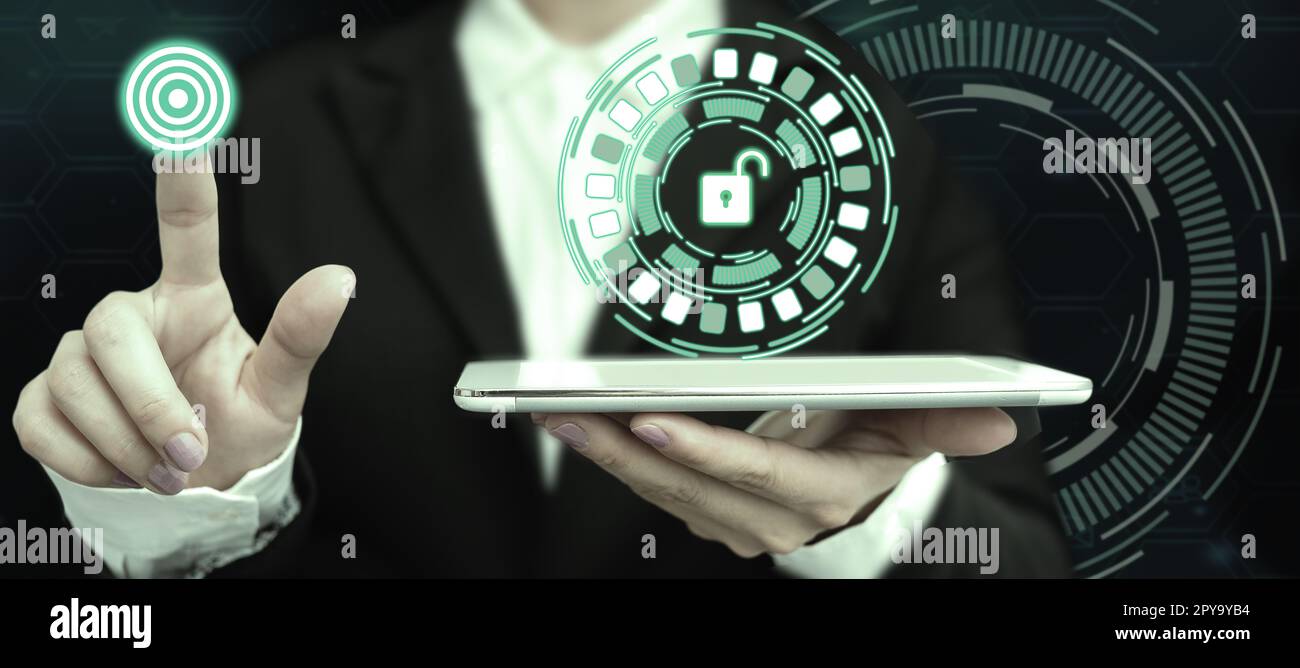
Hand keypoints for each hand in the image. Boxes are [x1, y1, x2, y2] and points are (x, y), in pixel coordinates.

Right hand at [12, 167, 352, 493]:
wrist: (197, 491)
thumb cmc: (238, 429)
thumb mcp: (280, 391)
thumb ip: (301, 336)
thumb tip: (341, 277)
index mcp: (193, 300)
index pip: (186, 229)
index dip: (181, 180)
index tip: (184, 127)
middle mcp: (132, 317)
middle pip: (109, 329)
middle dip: (149, 403)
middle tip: (190, 453)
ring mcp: (82, 356)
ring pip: (73, 382)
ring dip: (125, 443)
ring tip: (167, 468)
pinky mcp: (43, 399)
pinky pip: (38, 420)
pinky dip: (85, 460)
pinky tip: (122, 470)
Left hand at [535, 408, 1016, 556]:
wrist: (867, 505)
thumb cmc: (881, 452)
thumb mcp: (914, 431)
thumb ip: (945, 423)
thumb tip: (998, 419)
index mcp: (823, 492)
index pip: (755, 472)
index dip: (704, 450)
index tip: (653, 422)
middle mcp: (776, 520)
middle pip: (691, 487)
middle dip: (626, 451)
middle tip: (573, 410)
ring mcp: (740, 526)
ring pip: (665, 495)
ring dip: (609, 459)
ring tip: (563, 415)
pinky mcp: (716, 519)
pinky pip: (660, 496)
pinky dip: (622, 467)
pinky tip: (588, 433)